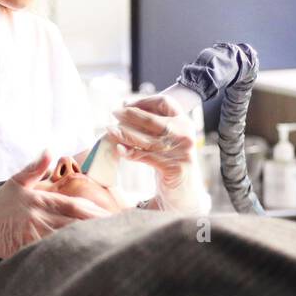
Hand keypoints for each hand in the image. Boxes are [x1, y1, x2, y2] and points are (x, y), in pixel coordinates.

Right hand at [0, 149, 111, 280]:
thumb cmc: (0, 205)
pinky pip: (49, 254)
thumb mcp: (16, 182)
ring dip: (85, 243)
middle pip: (74, 224)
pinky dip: (65, 256)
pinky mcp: (24, 250)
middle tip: (120, 232)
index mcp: (40, 200)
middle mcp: (37, 217)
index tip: (113, 215)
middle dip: (97, 229)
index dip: (95, 212)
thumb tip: (49, 151)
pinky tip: (81, 260)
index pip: (74, 206)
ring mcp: (31, 235)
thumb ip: (34, 168)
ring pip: (64, 240)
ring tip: (107, 247)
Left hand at [104, 94, 209, 214]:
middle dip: (130, 114)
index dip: (144, 101)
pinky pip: (146, 157)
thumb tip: (125, 107)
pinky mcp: (174, 168)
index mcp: (185, 122)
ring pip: (147, 139)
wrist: (185, 194)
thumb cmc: (171, 163)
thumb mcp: (168, 140)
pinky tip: (119, 149)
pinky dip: (130, 152)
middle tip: (114, 113)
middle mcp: (185, 135)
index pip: (165, 102)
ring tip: (110, 130)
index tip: (126, 104)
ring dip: (125, 133)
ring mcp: (182, 152)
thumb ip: (153, 125)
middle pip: (153, 119)